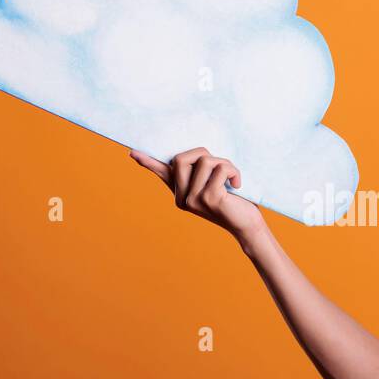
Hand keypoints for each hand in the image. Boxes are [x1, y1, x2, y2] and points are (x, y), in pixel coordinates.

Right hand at [130, 146, 264, 241]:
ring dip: (224, 163)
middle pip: (183, 158)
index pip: (162, 174)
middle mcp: (182, 199)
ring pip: (205, 160)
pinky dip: (233, 171)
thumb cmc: (232, 202)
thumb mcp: (213, 186)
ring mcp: (194, 199)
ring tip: (232, 179)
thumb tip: (194, 158)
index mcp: (180, 194)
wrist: (247, 225)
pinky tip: (237, 185)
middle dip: (205, 154)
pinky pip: (220, 169)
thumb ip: (200, 175)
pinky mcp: (209, 198)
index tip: (132, 152)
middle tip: (221, 167)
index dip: (148, 161)